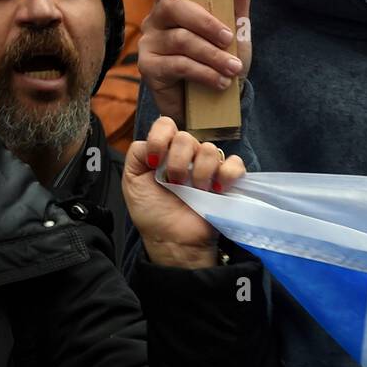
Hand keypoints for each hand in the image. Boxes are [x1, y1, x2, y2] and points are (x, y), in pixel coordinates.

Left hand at [123, 116, 245, 267]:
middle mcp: (187, 155)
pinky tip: (216, 190)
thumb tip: (151, 142)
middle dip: (177, 163)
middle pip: (186, 137)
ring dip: (199, 174)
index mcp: (165, 151)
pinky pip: (235, 164)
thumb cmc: (152, 213)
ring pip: (209, 149)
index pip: (166, 124)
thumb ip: (136, 153)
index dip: (160, 139)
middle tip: (174, 183)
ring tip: (194, 191)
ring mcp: (208, 167)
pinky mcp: (228, 180)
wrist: (171, 242)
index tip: (154, 162)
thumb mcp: (132, 181)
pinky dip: (226, 175)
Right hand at [138, 0, 254, 124]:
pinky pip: (178, 64)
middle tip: (229, 37)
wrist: (213, 105)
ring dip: (212, 55)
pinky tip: (221, 82)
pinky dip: (205, 72)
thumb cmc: (219, 57)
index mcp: (174, 2)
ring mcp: (149, 43)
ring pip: (181, 39)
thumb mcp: (235, 23)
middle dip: (205, 21)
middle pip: (173, 6)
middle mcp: (156, 18)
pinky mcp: (149, 68)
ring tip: (233, 68)